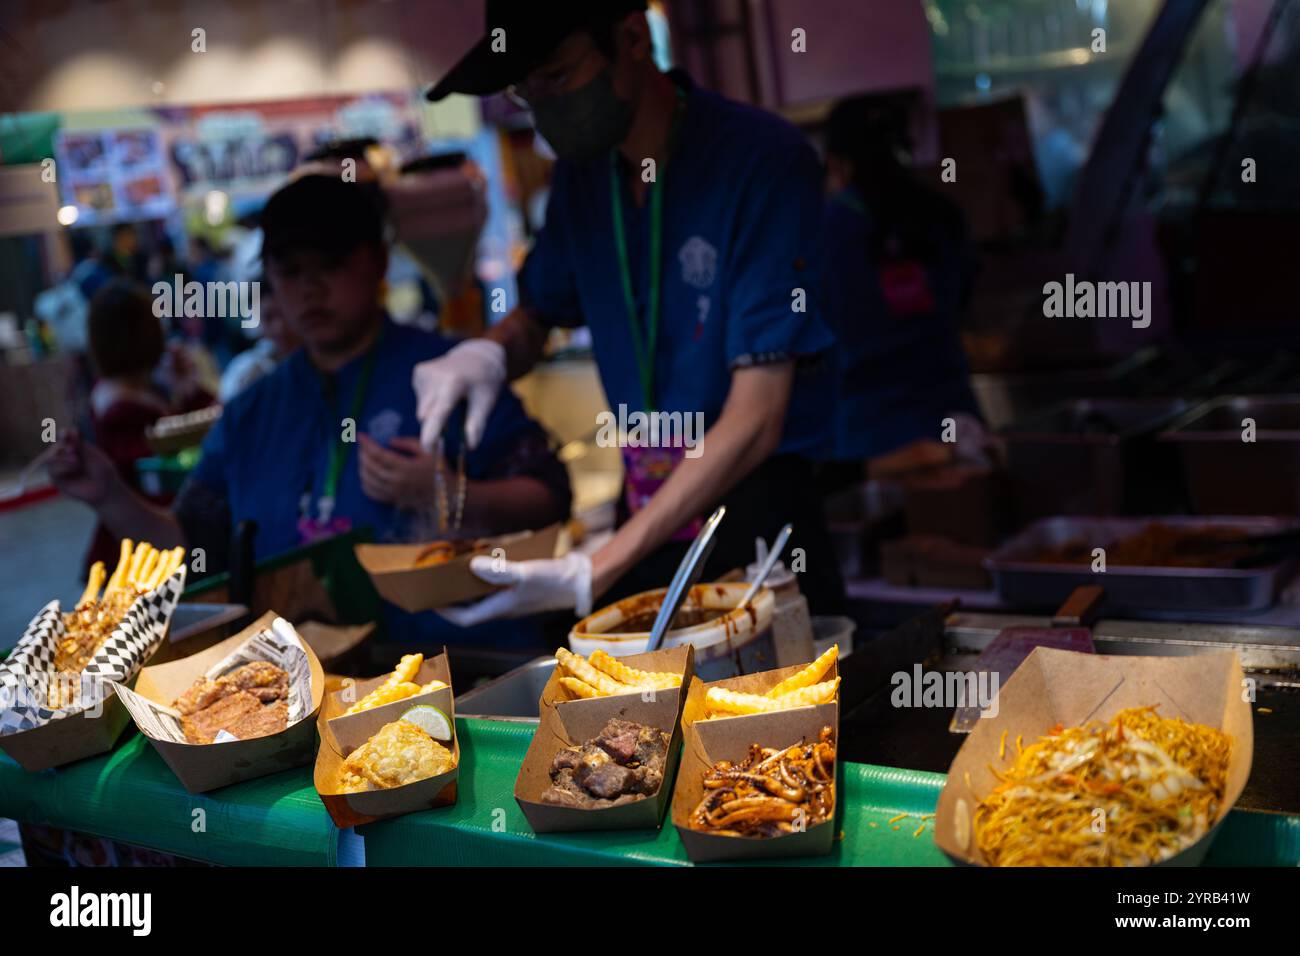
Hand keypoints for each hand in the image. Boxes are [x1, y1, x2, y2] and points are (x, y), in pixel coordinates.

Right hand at [47, 429, 120, 506]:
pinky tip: (75, 467)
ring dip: (62, 457)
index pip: (63, 437)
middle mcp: (64, 457)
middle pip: (55, 446)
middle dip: (62, 445)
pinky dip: (64, 467)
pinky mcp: (57, 480)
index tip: (66, 432)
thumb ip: (79, 444)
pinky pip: (53, 470)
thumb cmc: (102, 470)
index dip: (62, 433)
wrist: (106, 488)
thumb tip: (67, 431)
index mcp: (73, 447)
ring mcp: (59, 468)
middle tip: (73, 449)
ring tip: (76, 459)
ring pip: (50, 458)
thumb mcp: (91, 454)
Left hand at [358, 435, 438, 509]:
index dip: (367, 444)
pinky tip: (366, 475)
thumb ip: (408, 443)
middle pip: (371, 467)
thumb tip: (390, 441)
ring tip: (364, 458)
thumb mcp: (429, 449)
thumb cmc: (440, 468)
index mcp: (405, 467)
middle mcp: (397, 481)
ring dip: (362, 467)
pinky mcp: (394, 501)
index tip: (361, 435)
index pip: (379, 454)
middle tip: (363, 445)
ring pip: (368, 480)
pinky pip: (373, 494)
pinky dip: (365, 483)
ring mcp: (394, 493)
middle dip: (363, 453)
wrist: (449, 494)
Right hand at [412, 338, 506, 450]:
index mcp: (453, 382)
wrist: (477, 355)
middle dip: (436, 427)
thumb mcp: (486, 402)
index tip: (429, 450)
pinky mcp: (418, 373)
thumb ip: (477, 424)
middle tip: (452, 424)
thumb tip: (471, 446)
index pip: (439, 412)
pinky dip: (432, 402)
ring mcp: (423, 373)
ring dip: (435, 413)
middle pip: (428, 415)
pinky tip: (445, 389)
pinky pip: (422, 400)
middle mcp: (434, 376)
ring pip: (423, 410)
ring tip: (454, 397)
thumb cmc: (484, 382)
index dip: (432, 433)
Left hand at [437, 552, 592, 627]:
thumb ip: (498, 571)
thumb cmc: (552, 580)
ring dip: (467, 586)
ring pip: (482, 596)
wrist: (580, 580)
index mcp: (501, 608)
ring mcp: (512, 599)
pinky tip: (482, 561)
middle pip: (471, 607)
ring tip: (453, 569)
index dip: (446, 612)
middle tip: (437, 581)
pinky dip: (485, 576)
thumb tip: (471, 566)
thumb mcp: (524, 573)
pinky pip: (495, 586)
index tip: (430, 600)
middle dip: (453, 597)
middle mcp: (503, 606)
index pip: (466, 618)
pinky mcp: (520, 589)